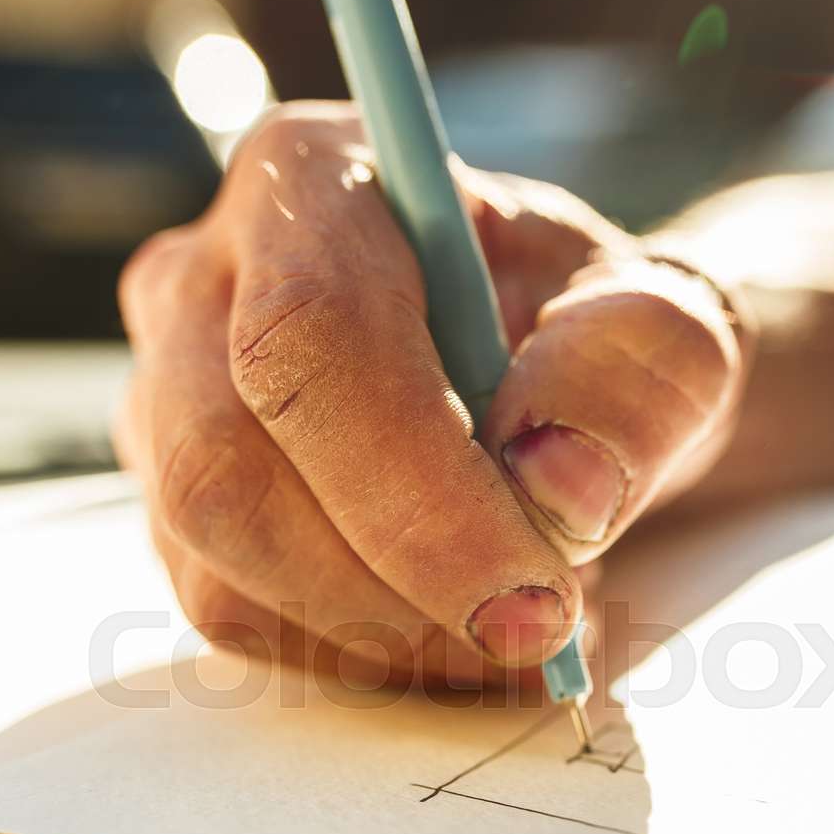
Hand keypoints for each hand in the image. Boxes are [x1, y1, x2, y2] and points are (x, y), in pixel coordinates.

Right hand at [117, 102, 743, 689]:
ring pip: (221, 559)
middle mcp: (204, 283)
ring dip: (387, 631)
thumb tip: (557, 488)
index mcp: (314, 182)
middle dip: (393, 587)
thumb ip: (635, 377)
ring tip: (515, 619)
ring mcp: (167, 402)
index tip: (535, 600)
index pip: (313, 337)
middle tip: (537, 636)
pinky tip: (451, 630)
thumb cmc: (596, 339)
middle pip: (225, 467)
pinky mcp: (176, 508)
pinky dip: (360, 652)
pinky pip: (235, 614)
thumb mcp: (667, 327)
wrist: (556, 389)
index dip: (416, 493)